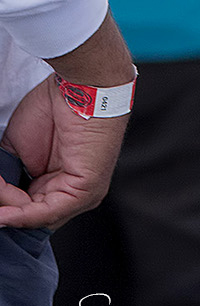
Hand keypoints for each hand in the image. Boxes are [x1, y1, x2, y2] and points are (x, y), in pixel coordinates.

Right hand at [0, 73, 127, 229]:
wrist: (81, 87)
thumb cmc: (53, 109)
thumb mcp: (17, 150)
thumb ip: (7, 177)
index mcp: (54, 184)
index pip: (24, 211)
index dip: (5, 206)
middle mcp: (68, 194)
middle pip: (28, 218)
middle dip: (5, 208)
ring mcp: (80, 195)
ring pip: (34, 217)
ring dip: (9, 207)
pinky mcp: (85, 191)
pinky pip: (49, 212)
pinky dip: (23, 215)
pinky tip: (3, 213)